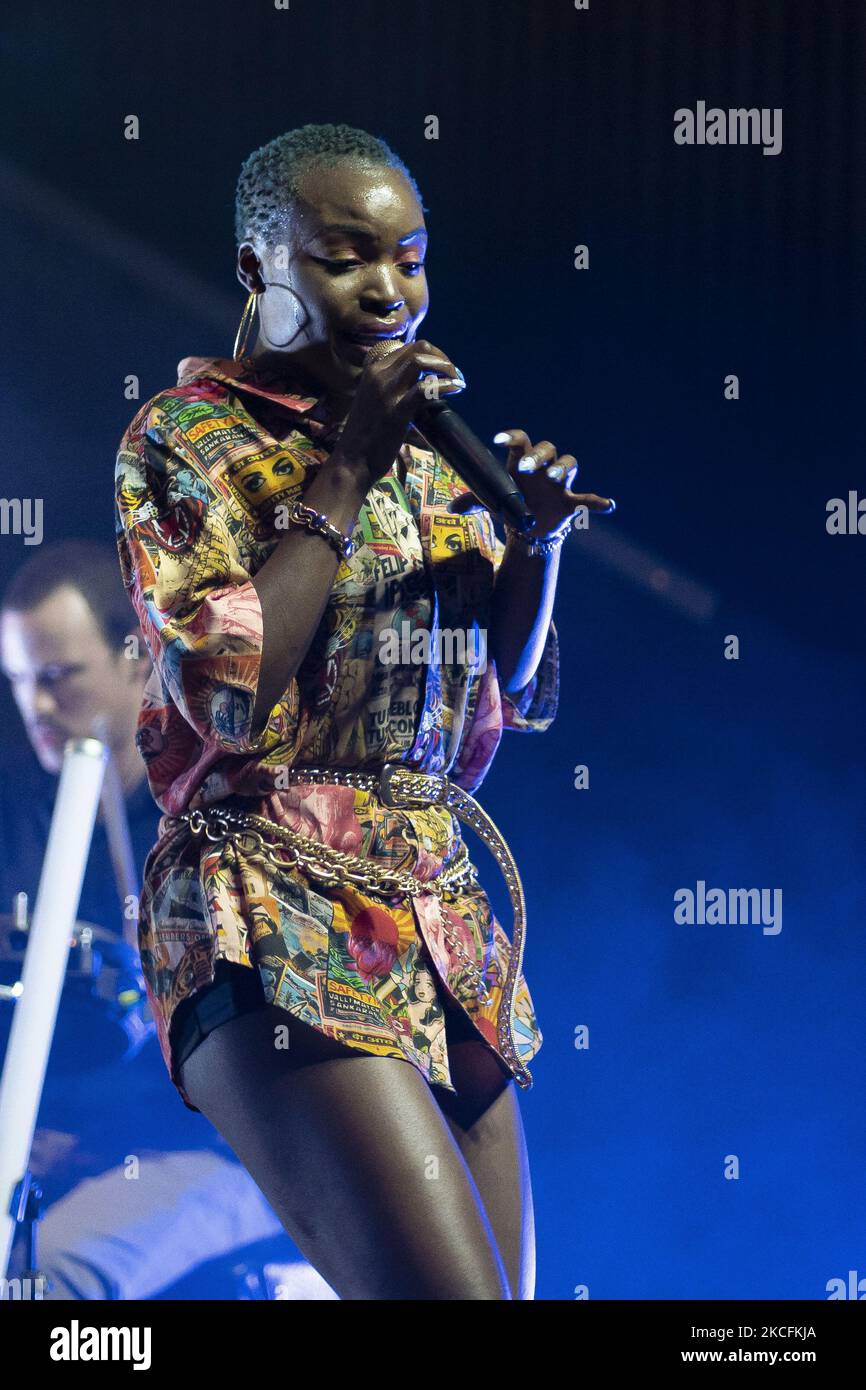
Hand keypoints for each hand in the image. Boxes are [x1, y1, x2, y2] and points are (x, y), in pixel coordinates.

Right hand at [332, 340, 465, 485]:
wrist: (351, 461)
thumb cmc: (364, 437)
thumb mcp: (375, 403)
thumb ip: (393, 390)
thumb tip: (421, 387)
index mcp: (373, 371)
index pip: (407, 348)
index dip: (430, 355)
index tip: (442, 369)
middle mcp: (378, 375)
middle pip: (418, 348)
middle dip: (441, 357)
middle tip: (453, 373)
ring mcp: (386, 391)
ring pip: (420, 360)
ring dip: (445, 367)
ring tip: (457, 380)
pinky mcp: (396, 410)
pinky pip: (425, 388)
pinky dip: (445, 385)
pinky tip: (456, 389)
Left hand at [448, 428, 614, 536]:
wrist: (531, 529)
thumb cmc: (513, 505)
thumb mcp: (493, 502)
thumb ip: (474, 501)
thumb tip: (451, 509)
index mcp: (523, 462)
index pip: (521, 441)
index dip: (512, 437)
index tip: (498, 440)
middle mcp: (544, 468)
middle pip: (547, 449)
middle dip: (538, 456)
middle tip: (526, 468)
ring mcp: (560, 484)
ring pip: (569, 464)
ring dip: (562, 469)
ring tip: (553, 479)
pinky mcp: (571, 502)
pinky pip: (587, 499)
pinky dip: (598, 501)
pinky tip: (607, 504)